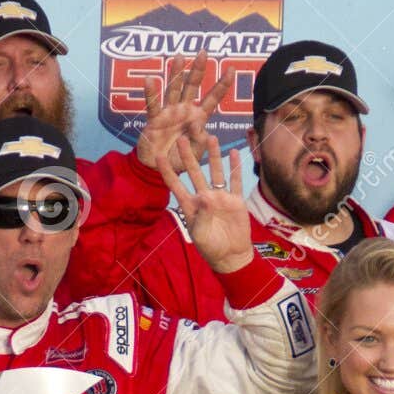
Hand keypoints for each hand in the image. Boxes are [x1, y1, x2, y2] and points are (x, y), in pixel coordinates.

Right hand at [137, 52, 234, 172]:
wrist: (161, 170)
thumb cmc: (181, 159)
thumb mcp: (196, 152)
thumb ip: (201, 140)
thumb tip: (200, 126)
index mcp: (198, 117)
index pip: (212, 98)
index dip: (221, 85)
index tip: (232, 69)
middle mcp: (184, 110)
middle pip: (192, 86)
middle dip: (198, 70)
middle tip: (204, 52)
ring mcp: (169, 112)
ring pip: (173, 89)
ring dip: (176, 74)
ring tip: (179, 57)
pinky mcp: (155, 119)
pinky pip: (153, 104)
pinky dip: (151, 93)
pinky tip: (150, 79)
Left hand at [159, 136, 251, 274]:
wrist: (231, 256)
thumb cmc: (211, 248)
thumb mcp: (201, 235)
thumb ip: (202, 216)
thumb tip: (207, 197)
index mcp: (191, 206)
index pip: (176, 185)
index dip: (167, 171)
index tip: (159, 156)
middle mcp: (204, 198)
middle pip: (194, 172)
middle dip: (188, 156)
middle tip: (183, 137)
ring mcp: (220, 197)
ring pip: (215, 171)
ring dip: (213, 155)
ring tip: (210, 137)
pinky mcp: (235, 200)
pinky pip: (235, 180)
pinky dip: (235, 167)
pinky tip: (234, 153)